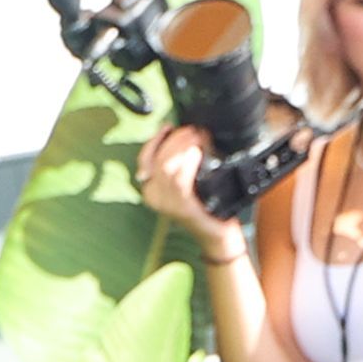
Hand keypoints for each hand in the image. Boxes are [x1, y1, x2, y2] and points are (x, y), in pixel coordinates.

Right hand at [137, 119, 241, 243]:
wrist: (217, 235)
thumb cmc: (205, 206)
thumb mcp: (187, 182)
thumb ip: (179, 163)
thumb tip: (182, 134)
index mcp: (151, 189)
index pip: (145, 158)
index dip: (156, 139)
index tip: (169, 127)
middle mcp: (154, 196)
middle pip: (157, 159)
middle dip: (175, 139)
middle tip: (192, 130)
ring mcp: (167, 203)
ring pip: (166, 166)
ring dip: (182, 147)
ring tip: (197, 138)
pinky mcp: (182, 208)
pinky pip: (179, 180)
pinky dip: (188, 163)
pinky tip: (196, 153)